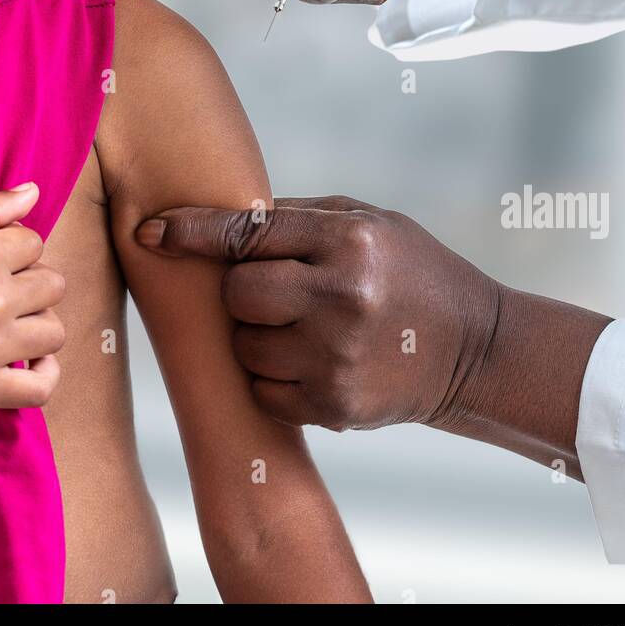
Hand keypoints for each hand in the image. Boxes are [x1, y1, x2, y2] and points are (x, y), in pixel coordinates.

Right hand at [0, 183, 65, 408]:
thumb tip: (33, 192)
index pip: (35, 242)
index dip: (14, 248)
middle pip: (52, 285)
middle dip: (29, 282)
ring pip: (53, 331)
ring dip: (37, 323)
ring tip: (6, 321)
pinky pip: (40, 387)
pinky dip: (45, 373)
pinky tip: (29, 359)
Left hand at [134, 195, 499, 429]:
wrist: (473, 349)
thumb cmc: (411, 272)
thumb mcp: (369, 222)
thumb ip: (297, 219)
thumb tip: (215, 221)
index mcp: (349, 241)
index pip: (247, 232)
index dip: (191, 231)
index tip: (150, 231)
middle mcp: (341, 297)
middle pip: (236, 293)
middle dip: (242, 291)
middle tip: (278, 291)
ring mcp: (337, 357)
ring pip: (244, 346)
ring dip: (258, 337)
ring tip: (304, 328)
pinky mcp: (335, 406)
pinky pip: (263, 391)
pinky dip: (275, 377)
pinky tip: (315, 361)